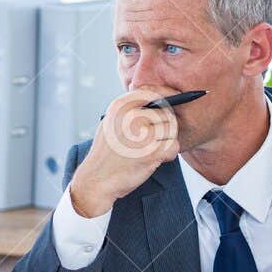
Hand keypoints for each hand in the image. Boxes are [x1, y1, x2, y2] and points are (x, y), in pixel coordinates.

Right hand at [68, 85, 181, 216]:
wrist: (96, 179)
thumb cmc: (106, 154)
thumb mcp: (110, 123)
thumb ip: (129, 110)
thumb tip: (157, 100)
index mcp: (120, 107)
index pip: (150, 91)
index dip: (166, 93)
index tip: (176, 96)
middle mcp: (131, 117)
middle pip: (166, 113)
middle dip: (166, 126)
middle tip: (158, 138)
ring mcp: (142, 134)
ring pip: (172, 130)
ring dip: (167, 141)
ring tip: (155, 150)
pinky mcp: (151, 152)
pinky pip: (173, 146)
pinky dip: (169, 154)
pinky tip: (158, 159)